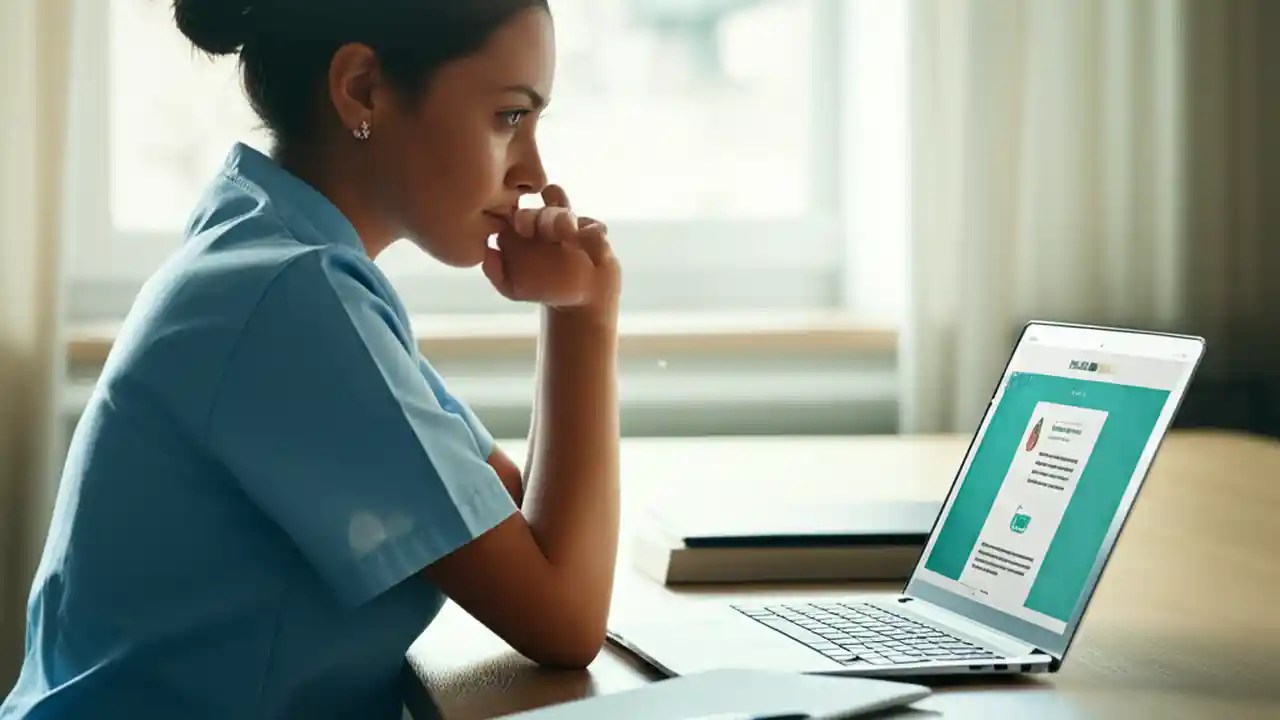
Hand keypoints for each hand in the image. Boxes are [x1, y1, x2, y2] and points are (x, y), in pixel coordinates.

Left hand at [482, 185, 620, 319]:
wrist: (578, 303)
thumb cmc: (543, 289)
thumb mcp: (513, 288)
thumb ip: (496, 272)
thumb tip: (487, 251)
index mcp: (525, 231)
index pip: (517, 212)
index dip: (516, 214)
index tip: (519, 227)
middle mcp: (548, 223)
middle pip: (541, 209)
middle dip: (541, 217)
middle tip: (542, 230)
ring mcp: (573, 227)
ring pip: (566, 212)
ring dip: (564, 221)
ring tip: (567, 236)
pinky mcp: (596, 235)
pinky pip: (595, 229)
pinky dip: (592, 236)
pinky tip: (590, 252)